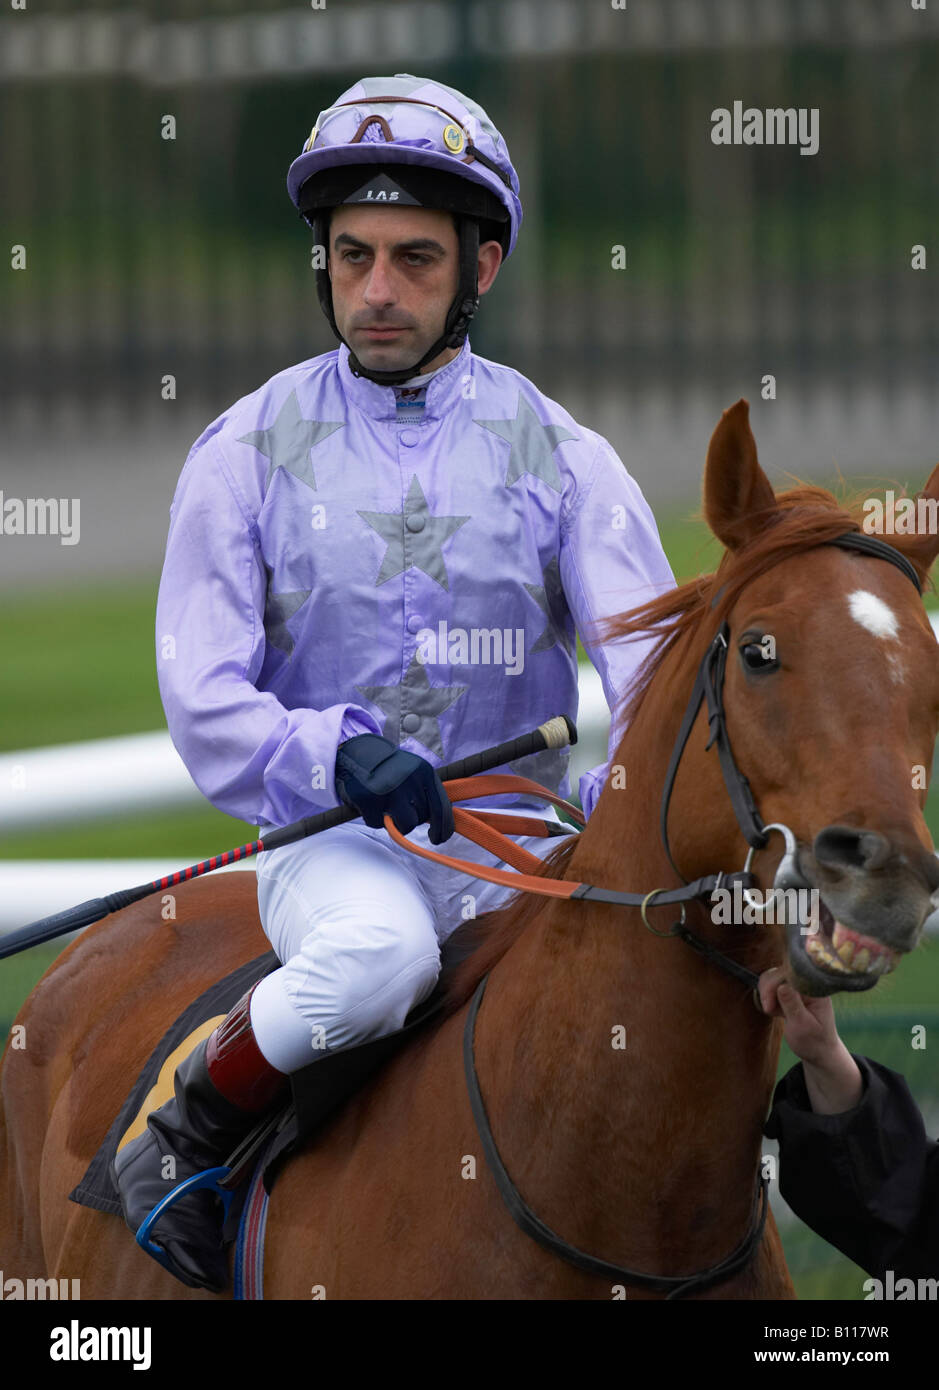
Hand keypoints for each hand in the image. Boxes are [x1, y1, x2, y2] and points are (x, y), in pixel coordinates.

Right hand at [335, 734, 453, 843]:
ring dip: (396, 822)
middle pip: (421, 818)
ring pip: (405, 825)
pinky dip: (374, 819)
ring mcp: (388, 790)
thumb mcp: (415, 772)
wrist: (358, 753)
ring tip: (387, 808)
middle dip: (411, 817)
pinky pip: (378, 824)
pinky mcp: (368, 798)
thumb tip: (440, 823)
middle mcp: (409, 780)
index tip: (438, 839)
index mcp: (425, 772)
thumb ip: (426, 793)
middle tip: (399, 806)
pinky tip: (371, 805)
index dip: (443, 828)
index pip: (441, 807)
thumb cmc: (390, 767)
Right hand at [756, 966, 840, 1065]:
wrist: (819, 1051)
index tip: (768, 1007)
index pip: (789, 975)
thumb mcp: (803, 1026)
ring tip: (772, 1012)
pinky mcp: (791, 991)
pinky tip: (775, 1011)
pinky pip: (772, 986)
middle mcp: (807, 984)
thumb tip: (781, 986)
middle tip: (768, 1011)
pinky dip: (768, 997)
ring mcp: (798, 987)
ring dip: (767, 994)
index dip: (774, 987)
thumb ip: (792, 1005)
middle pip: (779, 973)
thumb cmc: (814, 1041)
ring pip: (772, 978)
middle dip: (768, 990)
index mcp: (815, 990)